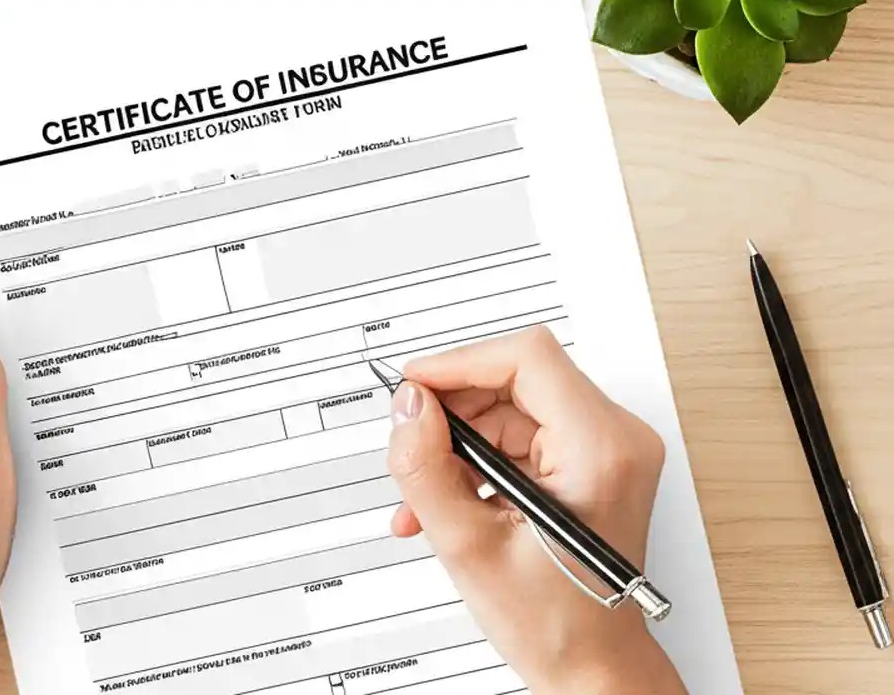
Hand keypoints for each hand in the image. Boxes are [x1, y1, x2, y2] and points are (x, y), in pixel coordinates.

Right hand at [386, 327, 684, 694]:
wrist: (592, 666)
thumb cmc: (558, 625)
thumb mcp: (470, 546)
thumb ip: (427, 468)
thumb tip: (408, 409)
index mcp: (601, 450)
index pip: (526, 359)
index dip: (459, 364)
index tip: (415, 387)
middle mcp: (615, 440)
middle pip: (516, 380)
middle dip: (454, 414)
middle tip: (412, 445)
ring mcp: (605, 451)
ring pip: (511, 409)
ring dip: (460, 445)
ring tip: (426, 495)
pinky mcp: (588, 464)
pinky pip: (520, 437)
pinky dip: (478, 462)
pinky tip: (450, 500)